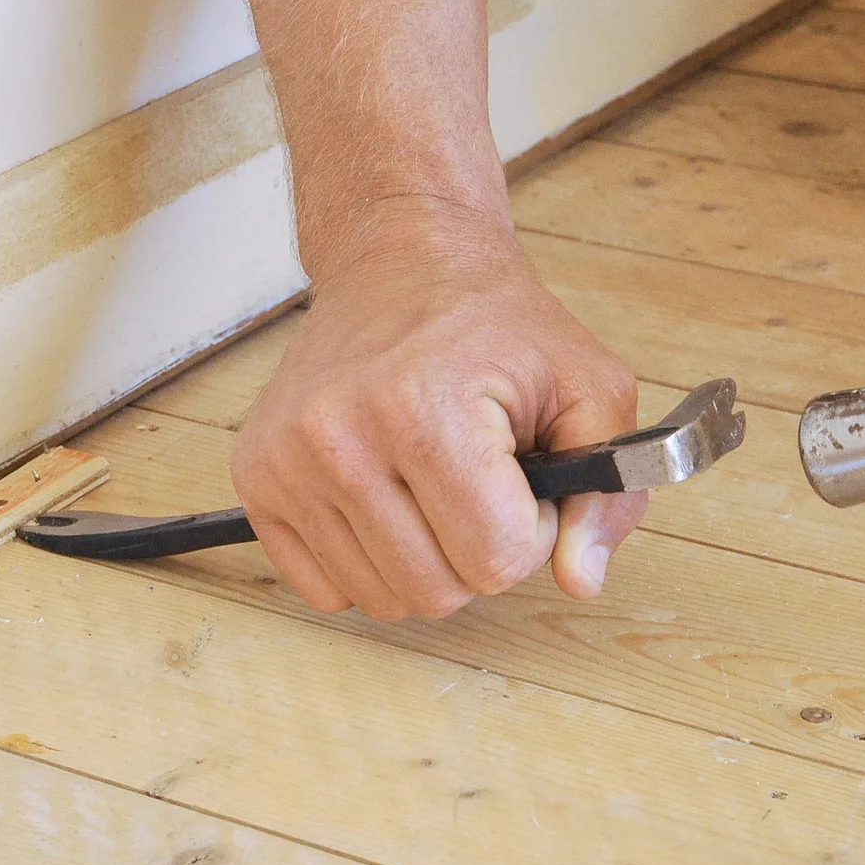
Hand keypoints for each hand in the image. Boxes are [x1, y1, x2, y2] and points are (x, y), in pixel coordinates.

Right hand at [230, 204, 648, 619]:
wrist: (397, 265)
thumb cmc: (494, 327)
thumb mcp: (587, 386)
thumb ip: (608, 491)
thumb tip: (581, 580)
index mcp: (425, 411)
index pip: (497, 560)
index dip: (530, 531)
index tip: (522, 478)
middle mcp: (339, 438)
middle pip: (438, 592)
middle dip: (477, 551)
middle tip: (478, 483)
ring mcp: (287, 462)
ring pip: (384, 599)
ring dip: (424, 559)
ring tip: (431, 487)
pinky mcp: (256, 478)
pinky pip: (324, 590)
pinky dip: (368, 565)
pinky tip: (385, 502)